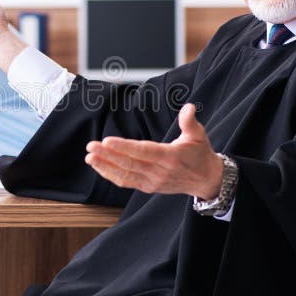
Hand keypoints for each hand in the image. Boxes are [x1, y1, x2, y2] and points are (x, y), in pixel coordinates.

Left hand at [84, 103, 223, 198]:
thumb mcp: (198, 135)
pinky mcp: (148, 187)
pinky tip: (99, 166)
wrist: (206, 179)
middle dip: (108, 155)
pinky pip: (126, 182)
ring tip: (90, 157)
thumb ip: (190, 121)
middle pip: (130, 163)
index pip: (143, 151)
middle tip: (91, 146)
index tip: (107, 141)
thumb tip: (189, 107)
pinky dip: (111, 175)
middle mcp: (160, 172)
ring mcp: (153, 181)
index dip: (124, 147)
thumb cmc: (199, 154)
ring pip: (125, 175)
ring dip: (105, 166)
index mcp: (170, 157)